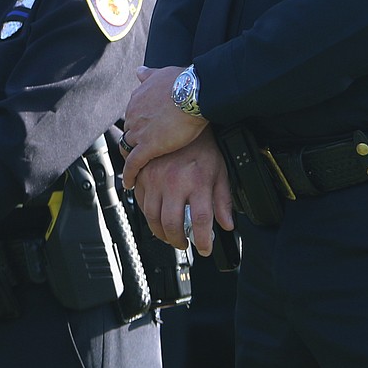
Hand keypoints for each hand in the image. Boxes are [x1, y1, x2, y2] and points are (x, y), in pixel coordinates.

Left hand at [121, 66, 205, 182]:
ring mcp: (139, 132)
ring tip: (135, 170)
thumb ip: (149, 75)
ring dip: (131, 159)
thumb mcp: (162, 73)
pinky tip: (130, 183)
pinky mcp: (147, 146)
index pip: (132, 117)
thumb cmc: (184, 81)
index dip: (138, 127)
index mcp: (137, 100)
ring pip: (128, 149)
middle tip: (139, 153)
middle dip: (134, 143)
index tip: (142, 133)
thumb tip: (140, 71)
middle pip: (129, 134)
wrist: (194, 92)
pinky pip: (133, 163)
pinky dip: (130, 174)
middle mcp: (134, 116)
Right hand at [132, 130, 234, 255]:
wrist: (180, 118)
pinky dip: (147, 215)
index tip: (204, 249)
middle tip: (184, 244)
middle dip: (178, 241)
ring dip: (160, 232)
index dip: (203, 241)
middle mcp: (174, 182)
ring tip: (169, 235)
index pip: (201, 221)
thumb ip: (223, 199)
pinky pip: (140, 202)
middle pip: (172, 224)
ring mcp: (155, 179)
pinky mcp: (142, 174)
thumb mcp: (220, 171)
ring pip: (152, 217)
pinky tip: (156, 217)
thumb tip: (226, 223)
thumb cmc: (203, 144)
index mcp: (197, 182)